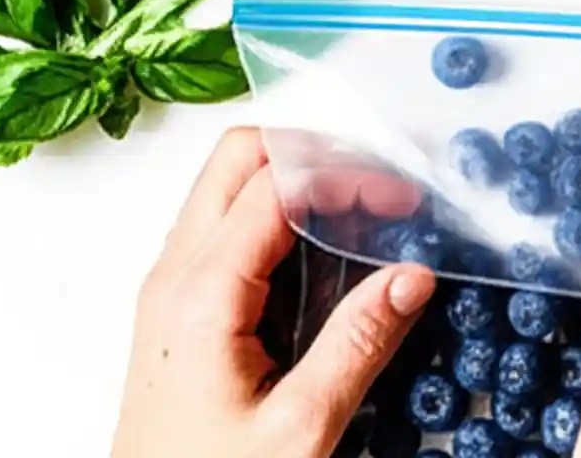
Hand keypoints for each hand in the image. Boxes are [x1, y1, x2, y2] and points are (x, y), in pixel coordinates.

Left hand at [111, 128, 436, 457]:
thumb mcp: (301, 427)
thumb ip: (358, 344)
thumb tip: (411, 276)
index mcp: (201, 294)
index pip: (275, 185)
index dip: (345, 174)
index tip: (401, 200)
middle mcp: (174, 274)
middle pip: (238, 158)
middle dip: (315, 154)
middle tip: (378, 189)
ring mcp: (169, 286)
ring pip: (227, 185)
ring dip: (294, 179)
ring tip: (361, 215)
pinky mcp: (177, 306)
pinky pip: (222, 226)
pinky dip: (275, 214)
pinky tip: (322, 252)